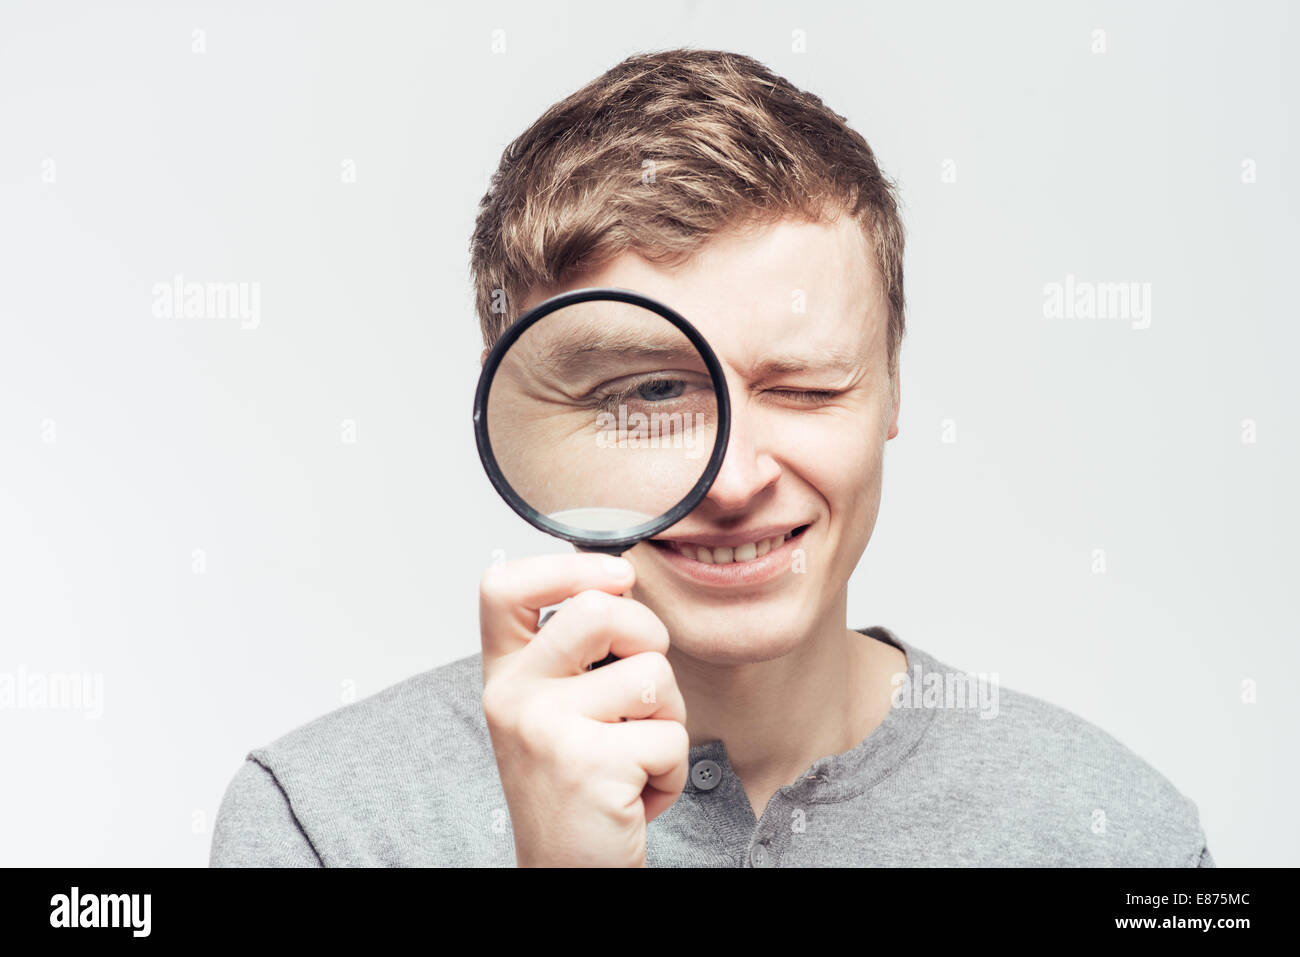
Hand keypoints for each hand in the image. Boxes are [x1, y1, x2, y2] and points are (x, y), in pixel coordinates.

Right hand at [479, 552, 688, 866]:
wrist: (568, 871)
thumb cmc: (577, 782)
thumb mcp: (555, 707)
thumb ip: (574, 649)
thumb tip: (621, 579)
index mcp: (505, 672)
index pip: (503, 586)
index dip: (568, 566)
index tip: (615, 577)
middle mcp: (513, 695)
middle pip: (599, 609)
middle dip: (649, 638)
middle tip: (644, 689)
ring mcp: (545, 729)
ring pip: (654, 675)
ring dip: (668, 720)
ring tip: (634, 756)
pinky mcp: (588, 766)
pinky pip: (672, 737)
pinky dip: (672, 771)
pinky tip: (636, 794)